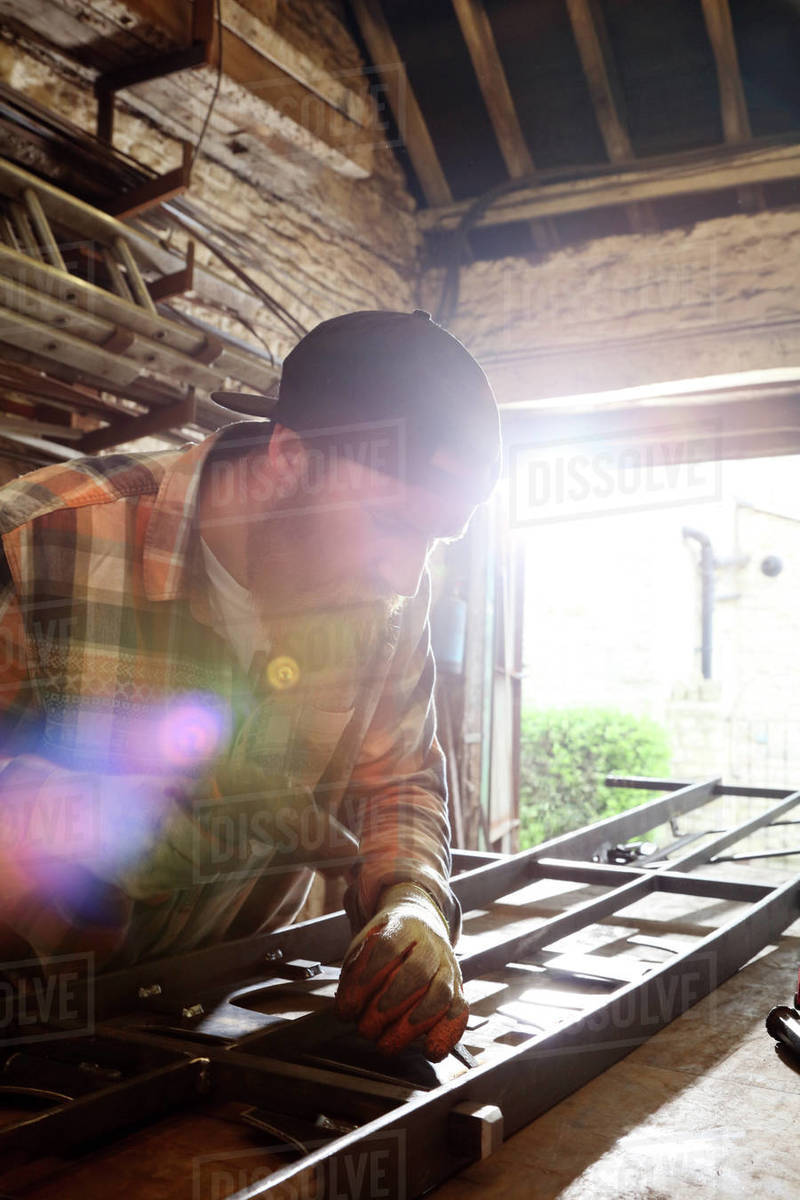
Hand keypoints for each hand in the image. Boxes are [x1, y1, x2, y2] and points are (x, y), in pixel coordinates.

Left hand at [335, 882, 467, 1060]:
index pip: (388, 948)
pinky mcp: (458, 989)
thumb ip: (355, 973)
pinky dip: (447, 1034)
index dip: (367, 978)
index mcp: (403, 927)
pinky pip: (459, 1012)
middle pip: (417, 973)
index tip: (348, 1007)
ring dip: (413, 1024)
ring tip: (387, 1044)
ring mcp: (448, 967)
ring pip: (440, 994)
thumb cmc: (387, 944)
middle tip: (366, 1028)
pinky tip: (430, 1050)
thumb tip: (348, 1009)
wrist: (420, 923)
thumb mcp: (364, 945)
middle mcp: (430, 945)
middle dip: (388, 1005)